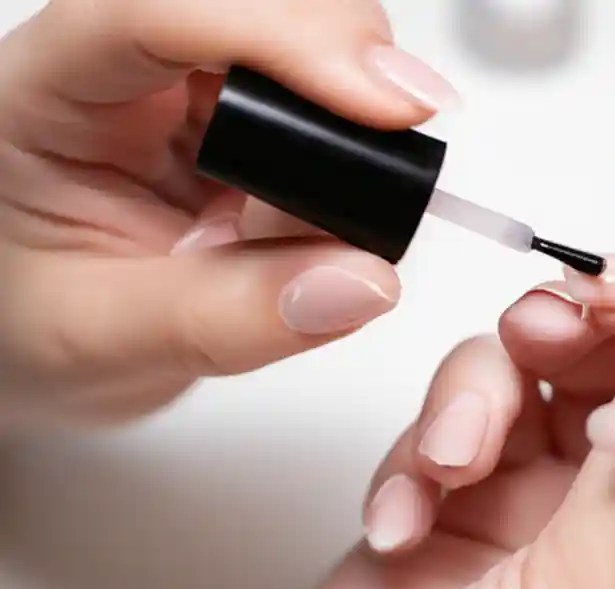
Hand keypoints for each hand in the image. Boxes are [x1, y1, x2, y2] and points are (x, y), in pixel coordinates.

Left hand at [0, 0, 457, 427]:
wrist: (32, 339)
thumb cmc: (31, 324)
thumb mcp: (106, 342)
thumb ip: (226, 315)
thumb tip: (364, 278)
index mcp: (47, 91)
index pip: (158, 12)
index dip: (284, 37)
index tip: (388, 106)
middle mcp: (120, 62)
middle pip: (258, 0)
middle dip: (346, 64)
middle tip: (393, 157)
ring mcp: (186, 76)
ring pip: (308, 27)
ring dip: (357, 112)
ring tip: (322, 221)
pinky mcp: (240, 102)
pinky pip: (329, 87)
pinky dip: (364, 145)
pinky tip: (328, 210)